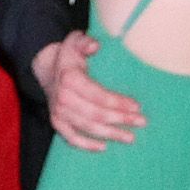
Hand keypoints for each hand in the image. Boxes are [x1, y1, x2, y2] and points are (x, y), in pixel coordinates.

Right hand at [36, 33, 144, 150]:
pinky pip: (71, 138)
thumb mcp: (75, 41)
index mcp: (69, 79)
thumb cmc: (69, 55)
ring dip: (110, 134)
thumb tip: (95, 46)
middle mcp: (63, 99)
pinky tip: (103, 147)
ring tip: (130, 137)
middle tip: (142, 122)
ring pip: (87, 127)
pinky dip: (86, 145)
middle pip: (96, 114)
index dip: (118, 102)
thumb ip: (85, 42)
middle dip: (120, 119)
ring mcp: (59, 113)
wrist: (47, 68)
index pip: (97, 95)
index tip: (137, 106)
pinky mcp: (57, 122)